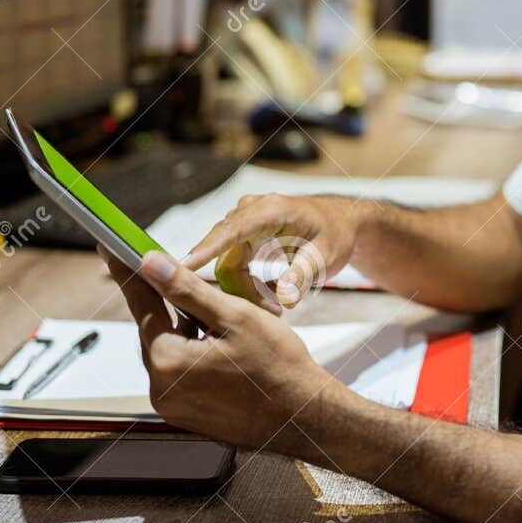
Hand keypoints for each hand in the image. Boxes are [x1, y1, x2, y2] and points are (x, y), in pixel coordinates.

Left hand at [101, 247, 343, 450]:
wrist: (303, 416)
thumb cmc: (278, 368)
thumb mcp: (234, 316)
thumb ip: (186, 289)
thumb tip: (151, 264)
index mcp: (169, 363)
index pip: (141, 306)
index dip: (129, 274)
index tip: (112, 250)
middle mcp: (162, 389)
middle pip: (155, 329)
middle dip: (170, 304)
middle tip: (191, 284)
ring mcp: (173, 405)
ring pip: (168, 350)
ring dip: (184, 329)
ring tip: (219, 322)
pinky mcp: (186, 413)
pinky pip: (179, 372)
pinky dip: (191, 352)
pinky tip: (220, 345)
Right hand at [183, 194, 366, 309]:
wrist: (339, 223)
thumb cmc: (334, 235)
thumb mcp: (326, 257)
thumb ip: (304, 276)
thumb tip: (286, 299)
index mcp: (271, 211)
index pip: (231, 232)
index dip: (205, 250)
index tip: (182, 267)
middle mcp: (251, 211)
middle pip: (226, 257)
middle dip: (242, 289)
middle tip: (274, 312)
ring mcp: (244, 220)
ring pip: (226, 263)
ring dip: (245, 288)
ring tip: (276, 305)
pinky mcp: (242, 232)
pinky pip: (231, 263)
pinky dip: (246, 282)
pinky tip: (271, 290)